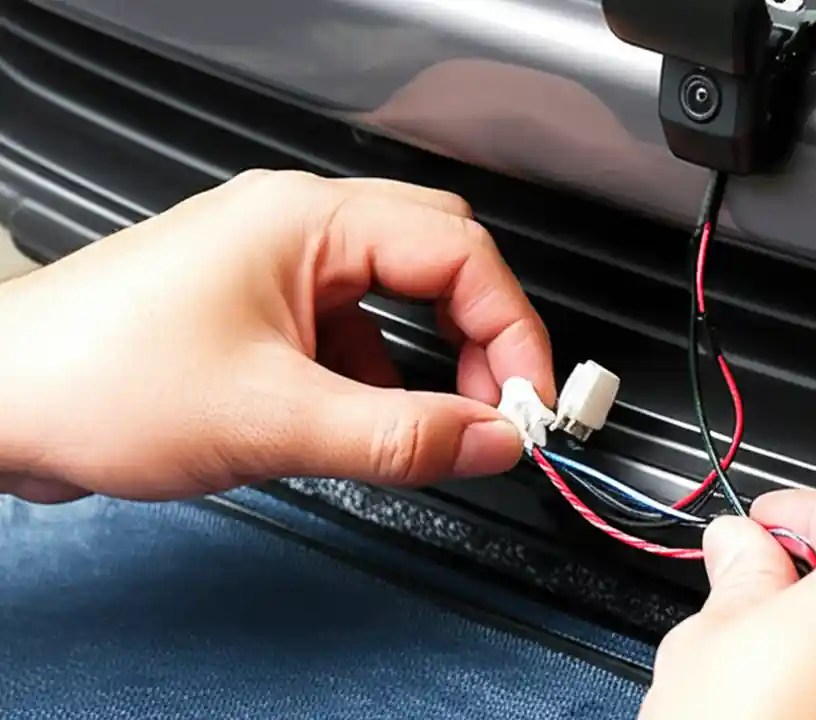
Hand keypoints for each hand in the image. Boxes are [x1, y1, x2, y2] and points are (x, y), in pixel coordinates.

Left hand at [0, 170, 552, 501]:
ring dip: (433, 358)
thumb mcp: (273, 419)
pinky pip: (353, 329)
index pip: (460, 254)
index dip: (512, 330)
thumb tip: (492, 443)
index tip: (528, 405)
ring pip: (398, 296)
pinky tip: (373, 423)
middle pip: (441, 260)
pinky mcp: (260, 307)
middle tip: (499, 410)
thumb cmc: (98, 379)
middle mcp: (300, 228)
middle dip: (483, 336)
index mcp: (310, 221)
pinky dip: (383, 375)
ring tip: (441, 425)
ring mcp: (278, 266)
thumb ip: (400, 437)